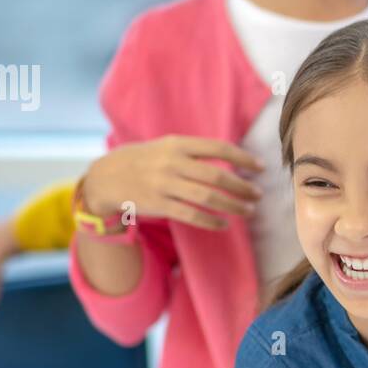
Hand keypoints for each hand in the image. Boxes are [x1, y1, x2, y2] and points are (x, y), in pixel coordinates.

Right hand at [80, 135, 264, 231]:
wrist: (107, 176)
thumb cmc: (144, 160)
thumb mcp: (166, 146)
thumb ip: (194, 151)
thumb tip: (232, 160)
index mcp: (178, 143)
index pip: (218, 148)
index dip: (243, 158)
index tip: (260, 167)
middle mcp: (172, 162)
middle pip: (217, 175)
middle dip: (242, 186)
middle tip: (258, 194)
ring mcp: (164, 184)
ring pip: (208, 197)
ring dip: (233, 205)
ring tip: (248, 210)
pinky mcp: (158, 205)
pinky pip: (191, 215)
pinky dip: (211, 221)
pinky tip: (224, 224)